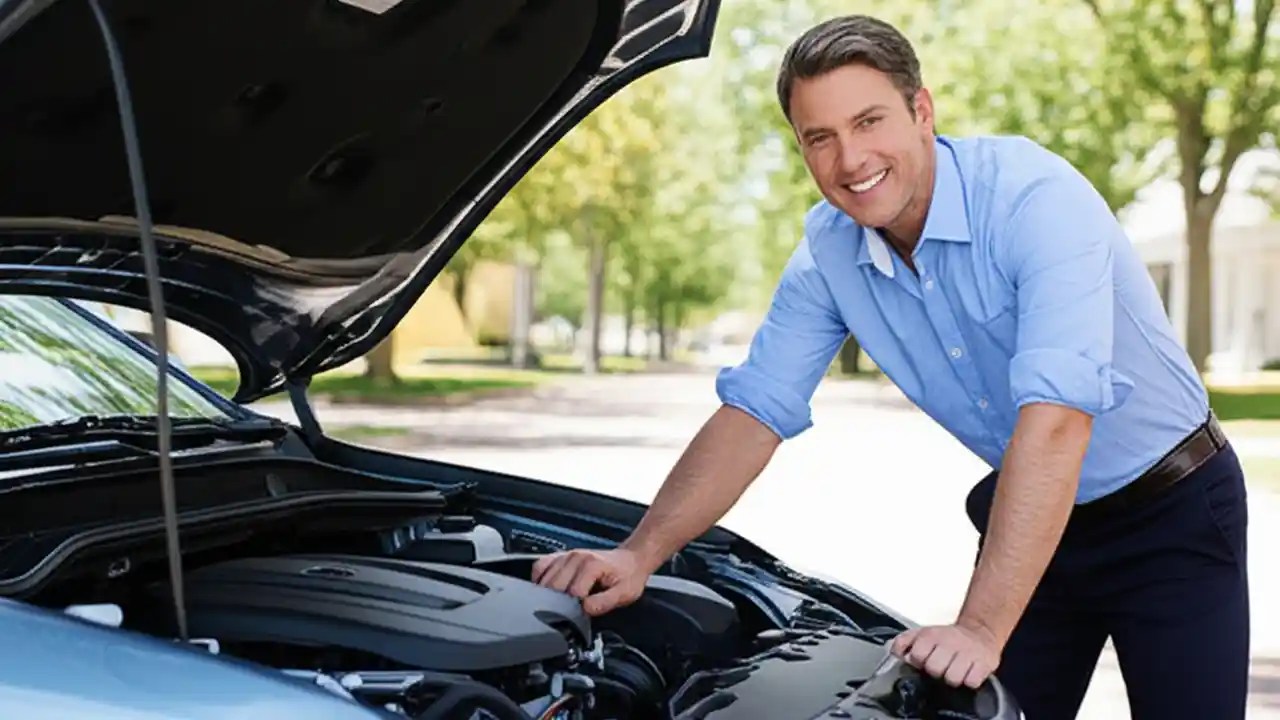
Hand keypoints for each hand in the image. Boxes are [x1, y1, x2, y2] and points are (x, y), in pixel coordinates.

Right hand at [531, 548, 649, 615]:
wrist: (630, 561)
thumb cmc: (627, 577)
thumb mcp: (624, 594)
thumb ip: (605, 603)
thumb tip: (585, 610)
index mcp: (591, 565)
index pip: (572, 593)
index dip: (576, 608)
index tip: (583, 612)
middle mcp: (576, 557)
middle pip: (554, 586)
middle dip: (560, 602)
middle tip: (571, 610)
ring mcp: (566, 556)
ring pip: (544, 578)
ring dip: (547, 593)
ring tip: (560, 602)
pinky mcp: (560, 556)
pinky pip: (540, 566)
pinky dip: (538, 579)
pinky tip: (546, 590)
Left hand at [889, 623, 1001, 688]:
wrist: (979, 632)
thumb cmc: (949, 637)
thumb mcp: (923, 633)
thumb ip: (904, 642)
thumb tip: (895, 653)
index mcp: (931, 635)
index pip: (917, 655)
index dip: (918, 662)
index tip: (924, 660)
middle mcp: (950, 642)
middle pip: (934, 669)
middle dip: (936, 671)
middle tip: (942, 666)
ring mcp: (968, 653)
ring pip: (952, 679)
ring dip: (953, 678)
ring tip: (955, 670)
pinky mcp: (984, 663)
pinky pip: (971, 682)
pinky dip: (969, 681)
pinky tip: (968, 672)